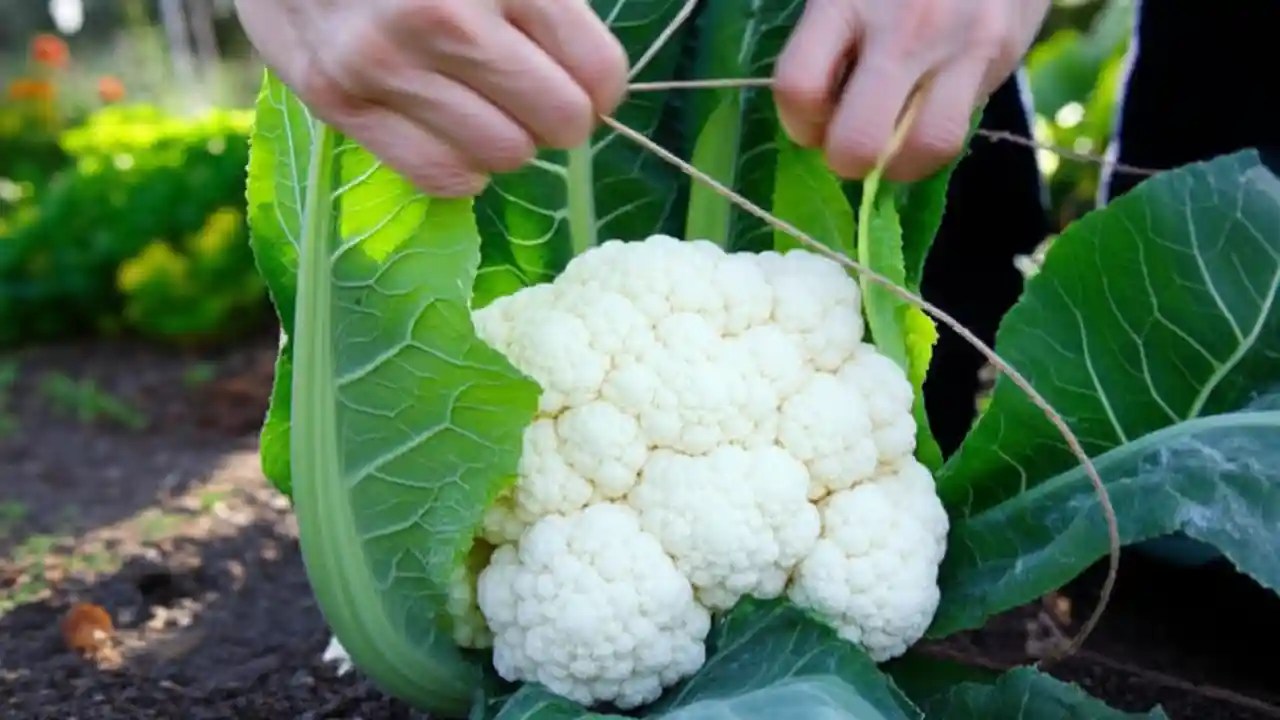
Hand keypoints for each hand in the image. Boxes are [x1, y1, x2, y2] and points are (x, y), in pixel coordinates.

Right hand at [234, 0, 628, 195]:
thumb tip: (595, 79)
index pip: (598, 72)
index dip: (601, 86)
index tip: (583, 80)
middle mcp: (446, 18)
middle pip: (559, 122)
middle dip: (559, 116)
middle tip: (535, 95)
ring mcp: (387, 63)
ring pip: (505, 155)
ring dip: (508, 140)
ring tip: (484, 104)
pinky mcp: (340, 100)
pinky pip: (440, 176)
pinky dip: (461, 167)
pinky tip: (450, 131)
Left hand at [773, 0, 1049, 181]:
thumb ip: (828, 36)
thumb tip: (813, 111)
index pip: (798, 88)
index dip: (798, 123)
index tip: (810, 119)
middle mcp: (902, 25)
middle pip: (857, 140)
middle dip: (845, 157)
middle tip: (849, 139)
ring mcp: (957, 43)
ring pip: (921, 149)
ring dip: (897, 163)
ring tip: (892, 141)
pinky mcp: (999, 54)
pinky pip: (959, 130)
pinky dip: (933, 140)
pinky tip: (926, 115)